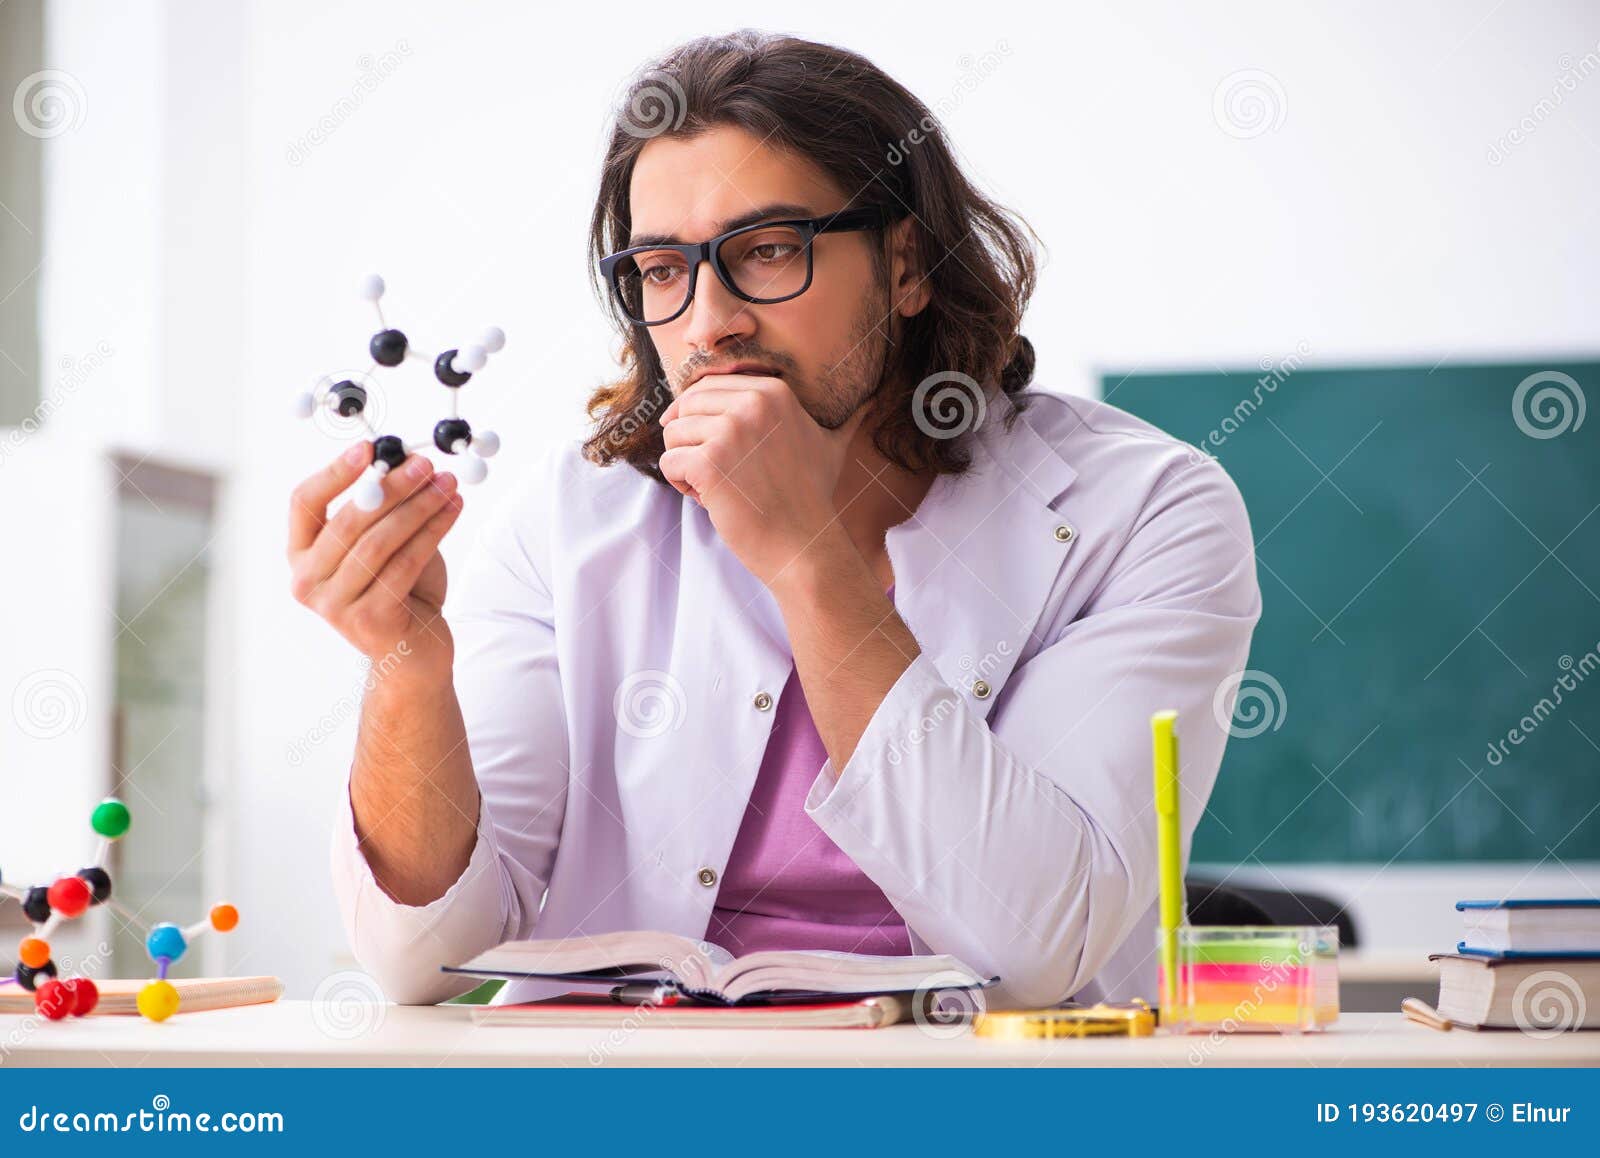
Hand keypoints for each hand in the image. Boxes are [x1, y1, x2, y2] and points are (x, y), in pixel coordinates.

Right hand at [287, 443, 463, 676]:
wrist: (413, 653)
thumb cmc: (399, 589)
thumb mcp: (385, 542)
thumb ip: (384, 508)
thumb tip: (404, 457)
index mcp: (302, 554)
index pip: (303, 502)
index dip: (335, 472)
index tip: (369, 448)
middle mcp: (308, 580)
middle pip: (349, 520)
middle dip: (391, 486)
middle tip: (426, 464)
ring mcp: (334, 605)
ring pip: (380, 542)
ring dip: (419, 507)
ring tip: (449, 484)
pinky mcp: (369, 621)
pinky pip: (406, 564)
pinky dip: (433, 531)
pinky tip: (453, 510)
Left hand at [658, 374, 864, 586]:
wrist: (804, 545)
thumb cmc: (812, 499)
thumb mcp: (830, 448)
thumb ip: (842, 421)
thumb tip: (872, 403)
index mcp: (773, 391)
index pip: (707, 387)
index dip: (700, 418)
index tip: (712, 446)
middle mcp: (752, 403)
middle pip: (685, 408)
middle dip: (689, 440)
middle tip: (714, 472)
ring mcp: (730, 432)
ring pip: (672, 435)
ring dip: (685, 465)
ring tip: (716, 488)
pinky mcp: (709, 462)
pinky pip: (669, 463)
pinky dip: (680, 485)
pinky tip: (710, 500)